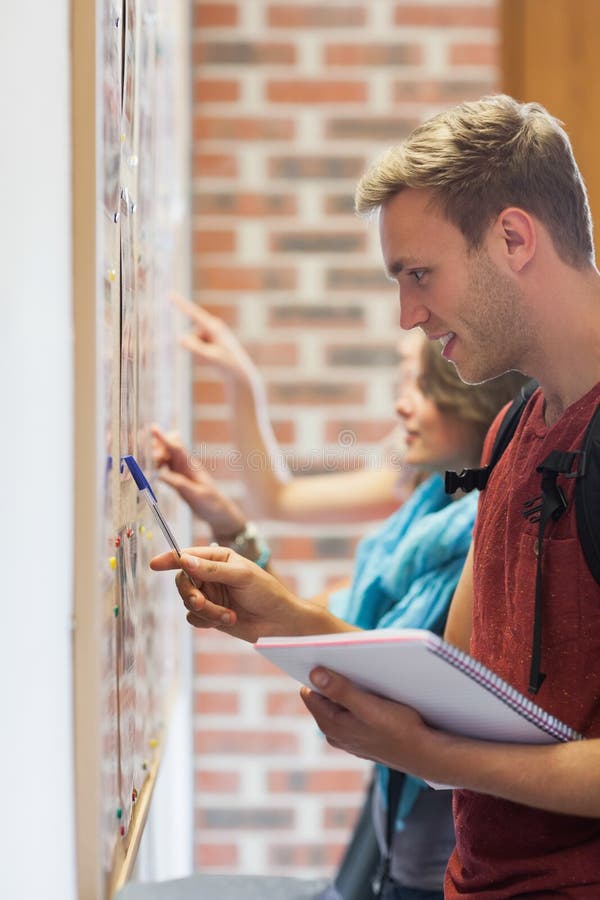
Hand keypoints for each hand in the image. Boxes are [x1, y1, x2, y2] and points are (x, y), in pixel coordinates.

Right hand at [150, 545, 325, 642]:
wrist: (280, 622)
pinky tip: (229, 619)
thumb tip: (185, 561)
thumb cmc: (266, 592)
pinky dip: (208, 621)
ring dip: (207, 611)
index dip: (170, 559)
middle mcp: (210, 575)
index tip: (155, 564)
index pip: (188, 555)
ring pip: (188, 602)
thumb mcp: (242, 576)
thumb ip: (212, 570)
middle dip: (190, 594)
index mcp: (218, 558)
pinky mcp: (211, 614)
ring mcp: (210, 595)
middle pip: (183, 581)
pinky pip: (194, 618)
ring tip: (228, 614)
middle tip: (201, 602)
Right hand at [151, 425, 245, 538]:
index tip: (153, 428)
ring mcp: (181, 471)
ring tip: (152, 467)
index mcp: (190, 467)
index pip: (176, 448)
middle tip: (153, 462)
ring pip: (166, 456)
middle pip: (169, 448)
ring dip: (156, 458)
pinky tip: (153, 473)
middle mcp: (185, 466)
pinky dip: (157, 466)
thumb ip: (179, 485)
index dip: (164, 438)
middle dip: (157, 449)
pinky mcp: (178, 478)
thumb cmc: (210, 504)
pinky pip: (165, 467)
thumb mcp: (195, 495)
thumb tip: (161, 475)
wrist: (218, 512)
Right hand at [172, 293, 256, 384]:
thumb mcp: (211, 357)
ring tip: (215, 357)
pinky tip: (212, 357)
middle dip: (195, 348)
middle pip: (191, 336)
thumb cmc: (227, 363)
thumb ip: (195, 348)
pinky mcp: (208, 339)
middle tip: (212, 356)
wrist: (238, 371)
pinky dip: (200, 354)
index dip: (181, 304)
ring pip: (192, 342)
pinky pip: (195, 346)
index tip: (170, 294)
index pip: (194, 313)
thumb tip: (179, 338)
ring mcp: (209, 333)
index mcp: (214, 326)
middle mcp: (211, 326)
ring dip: (199, 352)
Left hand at [300, 668, 433, 776]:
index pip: (309, 691)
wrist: (425, 753)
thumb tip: (314, 673)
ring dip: (350, 691)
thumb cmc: (400, 729)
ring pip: (339, 704)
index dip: (319, 675)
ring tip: (367, 681)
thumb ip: (341, 690)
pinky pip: (352, 713)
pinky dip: (360, 702)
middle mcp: (334, 733)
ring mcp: (348, 737)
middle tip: (354, 669)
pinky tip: (376, 697)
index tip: (333, 661)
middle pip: (324, 697)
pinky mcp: (362, 737)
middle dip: (335, 681)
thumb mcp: (370, 706)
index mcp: (330, 724)